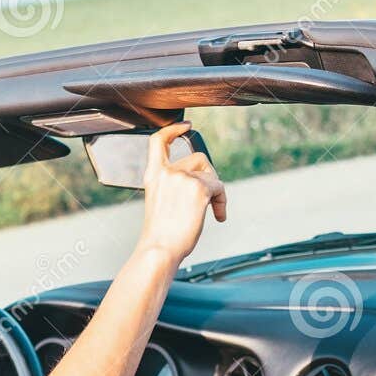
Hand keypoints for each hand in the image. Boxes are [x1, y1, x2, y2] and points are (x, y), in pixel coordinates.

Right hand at [136, 122, 226, 263]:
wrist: (160, 249)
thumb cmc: (161, 234)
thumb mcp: (161, 202)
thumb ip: (174, 186)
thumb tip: (203, 180)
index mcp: (153, 175)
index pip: (159, 141)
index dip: (174, 129)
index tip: (187, 126)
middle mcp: (167, 172)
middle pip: (198, 159)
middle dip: (209, 176)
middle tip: (210, 199)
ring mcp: (182, 178)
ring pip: (211, 174)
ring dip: (216, 191)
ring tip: (213, 211)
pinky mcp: (198, 188)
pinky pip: (219, 187)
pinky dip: (222, 201)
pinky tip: (218, 216)